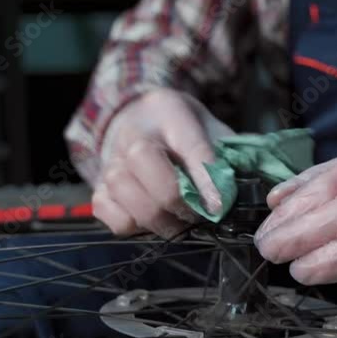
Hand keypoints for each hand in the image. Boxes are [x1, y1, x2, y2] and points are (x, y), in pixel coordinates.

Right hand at [92, 89, 232, 237]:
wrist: (143, 121)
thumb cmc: (186, 131)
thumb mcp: (211, 130)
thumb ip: (227, 156)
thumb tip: (237, 193)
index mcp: (169, 111)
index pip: (190, 146)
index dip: (206, 179)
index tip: (220, 206)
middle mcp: (132, 134)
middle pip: (149, 170)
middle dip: (180, 202)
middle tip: (200, 215)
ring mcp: (111, 161)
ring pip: (128, 196)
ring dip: (161, 220)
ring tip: (182, 222)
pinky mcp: (99, 188)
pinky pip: (113, 216)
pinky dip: (135, 226)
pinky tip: (153, 220)